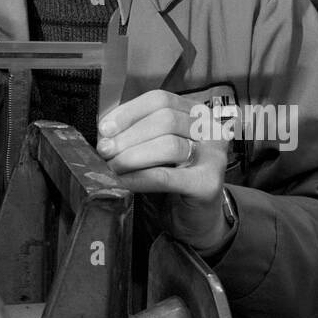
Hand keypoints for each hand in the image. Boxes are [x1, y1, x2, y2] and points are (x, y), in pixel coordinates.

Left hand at [94, 89, 229, 252]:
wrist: (196, 218)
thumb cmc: (173, 178)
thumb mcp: (155, 147)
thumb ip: (138, 133)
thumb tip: (106, 131)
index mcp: (195, 113)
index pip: (160, 100)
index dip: (129, 112)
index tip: (104, 128)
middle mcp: (210, 129)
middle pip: (165, 119)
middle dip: (128, 135)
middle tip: (105, 151)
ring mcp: (213, 156)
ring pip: (168, 145)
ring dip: (132, 156)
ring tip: (112, 167)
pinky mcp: (208, 184)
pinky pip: (166, 176)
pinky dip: (139, 178)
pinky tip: (123, 182)